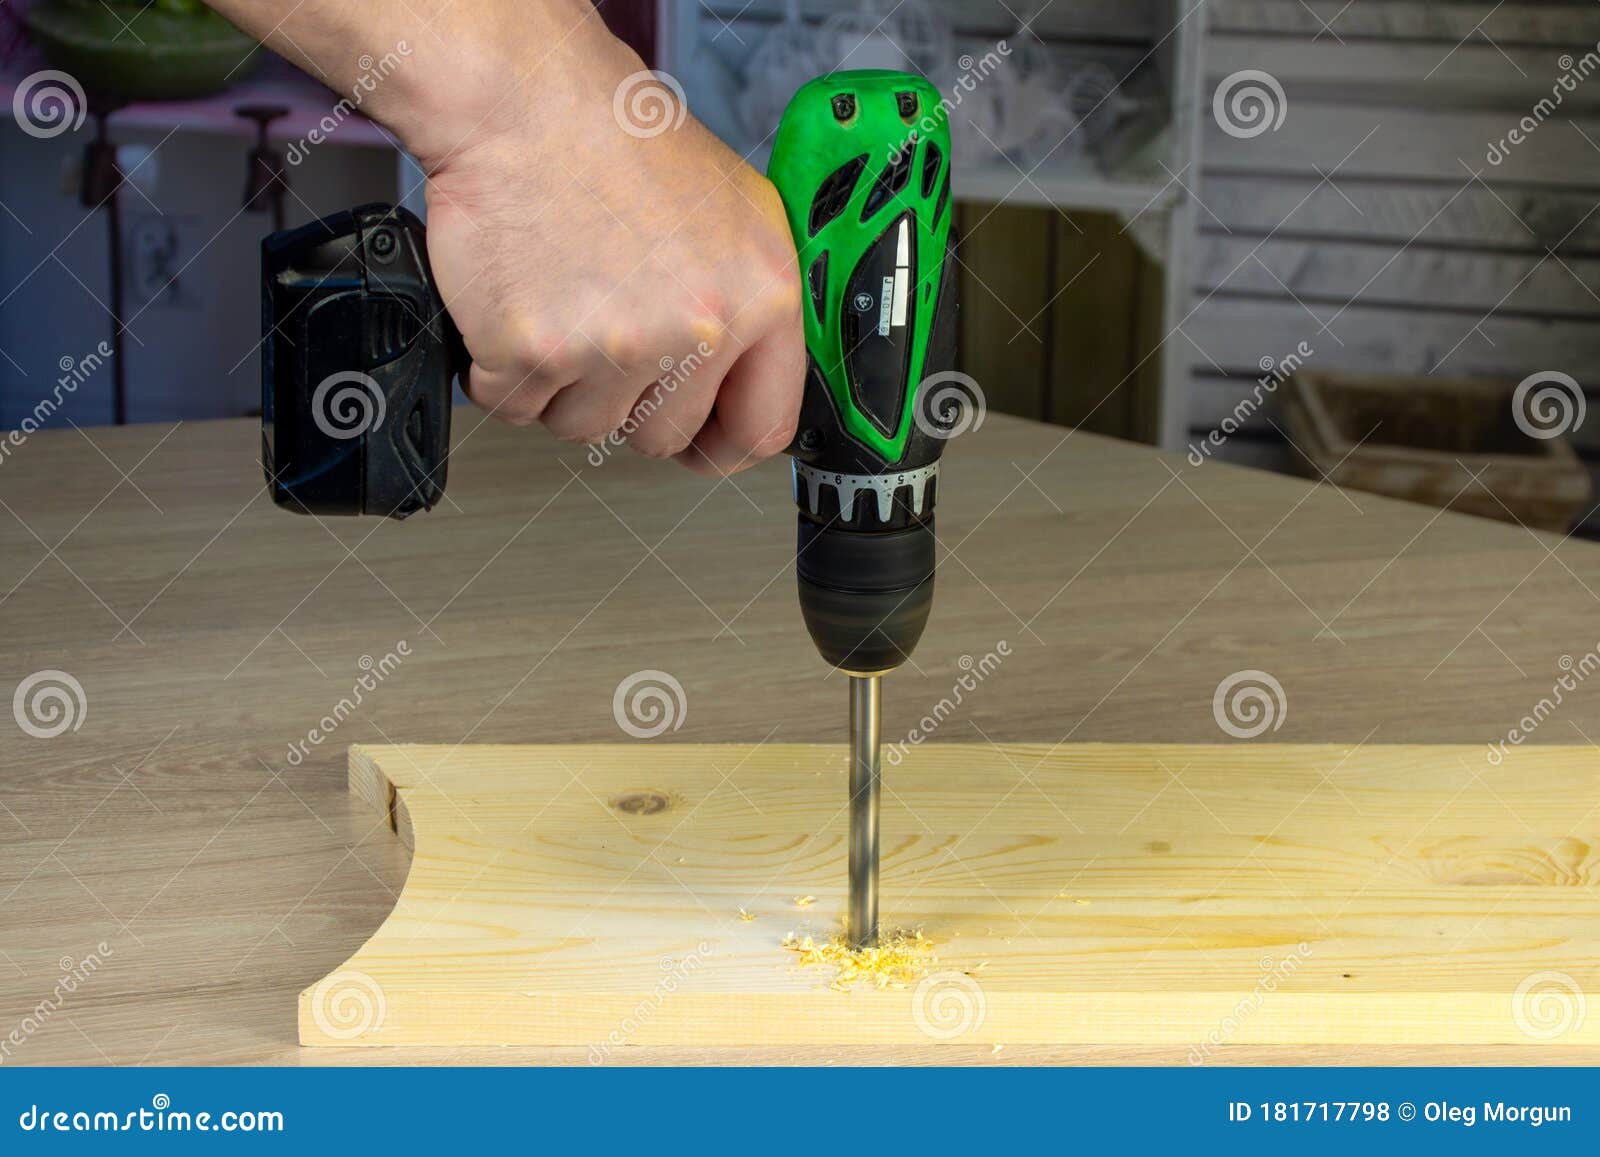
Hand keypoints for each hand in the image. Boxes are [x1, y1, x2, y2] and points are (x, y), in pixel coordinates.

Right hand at [412, 24, 805, 474]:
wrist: (525, 101)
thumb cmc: (618, 143)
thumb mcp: (737, 213)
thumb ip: (751, 307)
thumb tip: (748, 383)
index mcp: (762, 296)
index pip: (764, 427)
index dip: (724, 444)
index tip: (702, 441)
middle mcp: (699, 325)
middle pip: (662, 436)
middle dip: (628, 401)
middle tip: (608, 332)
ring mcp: (616, 345)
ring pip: (585, 428)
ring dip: (565, 384)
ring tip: (566, 301)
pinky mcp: (536, 353)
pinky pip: (517, 407)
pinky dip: (505, 370)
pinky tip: (525, 303)